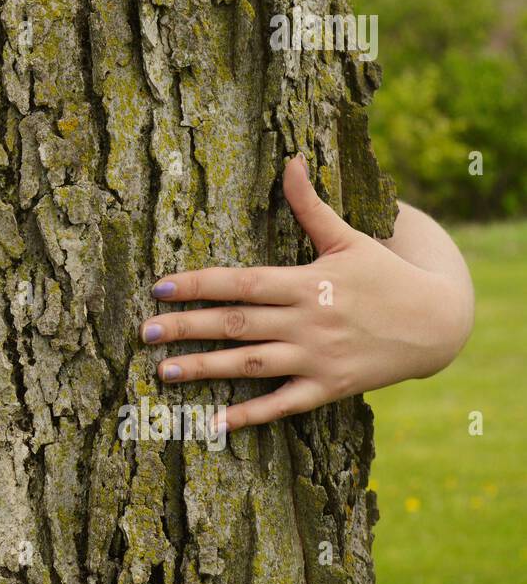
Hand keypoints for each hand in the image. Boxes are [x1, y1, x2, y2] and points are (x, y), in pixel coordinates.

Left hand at [142, 156, 474, 433]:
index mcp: (306, 282)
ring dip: (206, 369)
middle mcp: (307, 321)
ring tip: (164, 370)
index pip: (241, 282)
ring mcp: (317, 358)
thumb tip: (290, 160)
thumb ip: (310, 205)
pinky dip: (250, 415)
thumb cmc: (385, 274)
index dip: (198, 284)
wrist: (438, 322)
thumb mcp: (348, 237)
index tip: (160, 287)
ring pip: (251, 365)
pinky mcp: (329, 387)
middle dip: (188, 327)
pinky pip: (283, 404)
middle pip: (237, 324)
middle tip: (145, 331)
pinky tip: (214, 423)